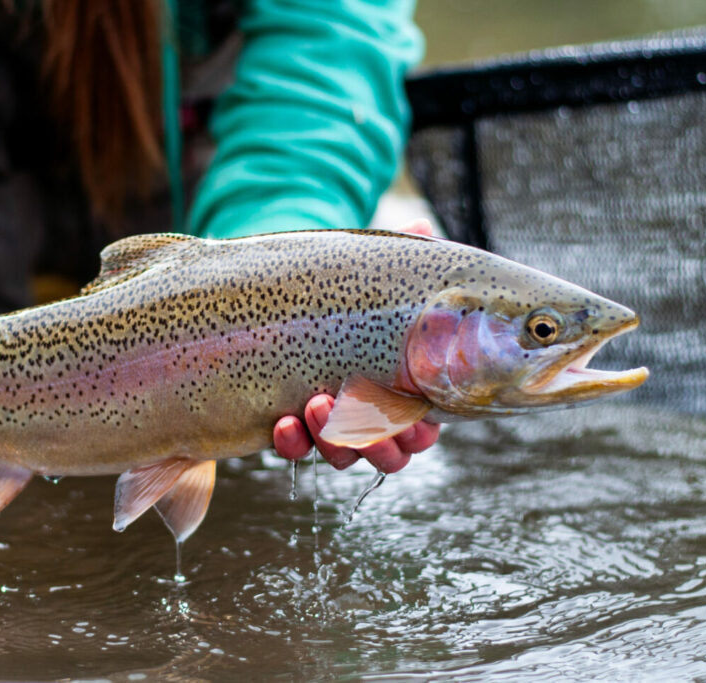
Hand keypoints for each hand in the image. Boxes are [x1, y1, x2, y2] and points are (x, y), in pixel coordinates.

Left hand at [271, 219, 440, 472]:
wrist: (285, 296)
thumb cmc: (344, 289)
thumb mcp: (369, 272)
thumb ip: (400, 255)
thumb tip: (422, 229)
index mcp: (403, 391)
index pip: (422, 428)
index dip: (419, 432)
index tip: (412, 419)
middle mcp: (370, 416)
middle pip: (387, 453)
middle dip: (376, 441)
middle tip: (361, 411)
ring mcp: (331, 426)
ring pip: (342, 455)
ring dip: (331, 439)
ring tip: (314, 404)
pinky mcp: (294, 427)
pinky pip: (296, 450)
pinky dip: (292, 443)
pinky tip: (283, 424)